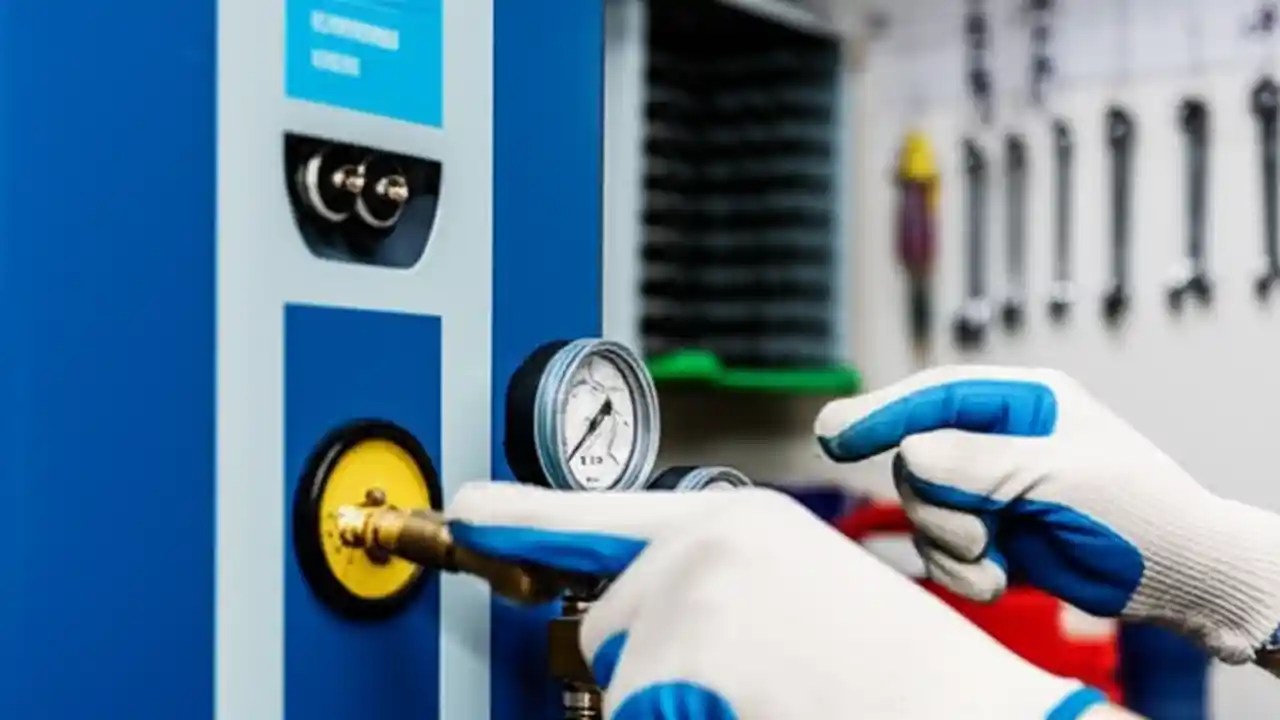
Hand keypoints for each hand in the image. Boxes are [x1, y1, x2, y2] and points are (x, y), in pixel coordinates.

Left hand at [448, 482, 1105, 718]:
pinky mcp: (681, 662)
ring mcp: (690, 599)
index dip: (522, 515)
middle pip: (604, 628)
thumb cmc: (888, 673)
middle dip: (649, 671)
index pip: (600, 512)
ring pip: (618, 689)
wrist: (968, 714)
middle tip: (748, 683)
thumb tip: (624, 615)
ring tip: (768, 702)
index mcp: (736, 523)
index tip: (463, 510)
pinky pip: (637, 719)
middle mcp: (703, 544)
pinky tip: (763, 715)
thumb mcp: (793, 596)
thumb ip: (704, 589)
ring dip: (672, 709)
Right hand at [815, 365, 1279, 663]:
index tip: (833, 434)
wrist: (1180, 578)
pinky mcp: (991, 533)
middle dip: (937, 505)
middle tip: (975, 535)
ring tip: (993, 564)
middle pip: (917, 458)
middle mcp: (999, 438)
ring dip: (950, 544)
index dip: (881, 411)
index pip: (935, 394)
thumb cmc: (1140, 511)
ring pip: (924, 507)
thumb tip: (908, 454)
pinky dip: (959, 571)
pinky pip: (940, 547)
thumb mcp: (1060, 476)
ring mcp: (993, 487)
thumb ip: (979, 461)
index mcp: (1023, 400)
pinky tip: (997, 583)